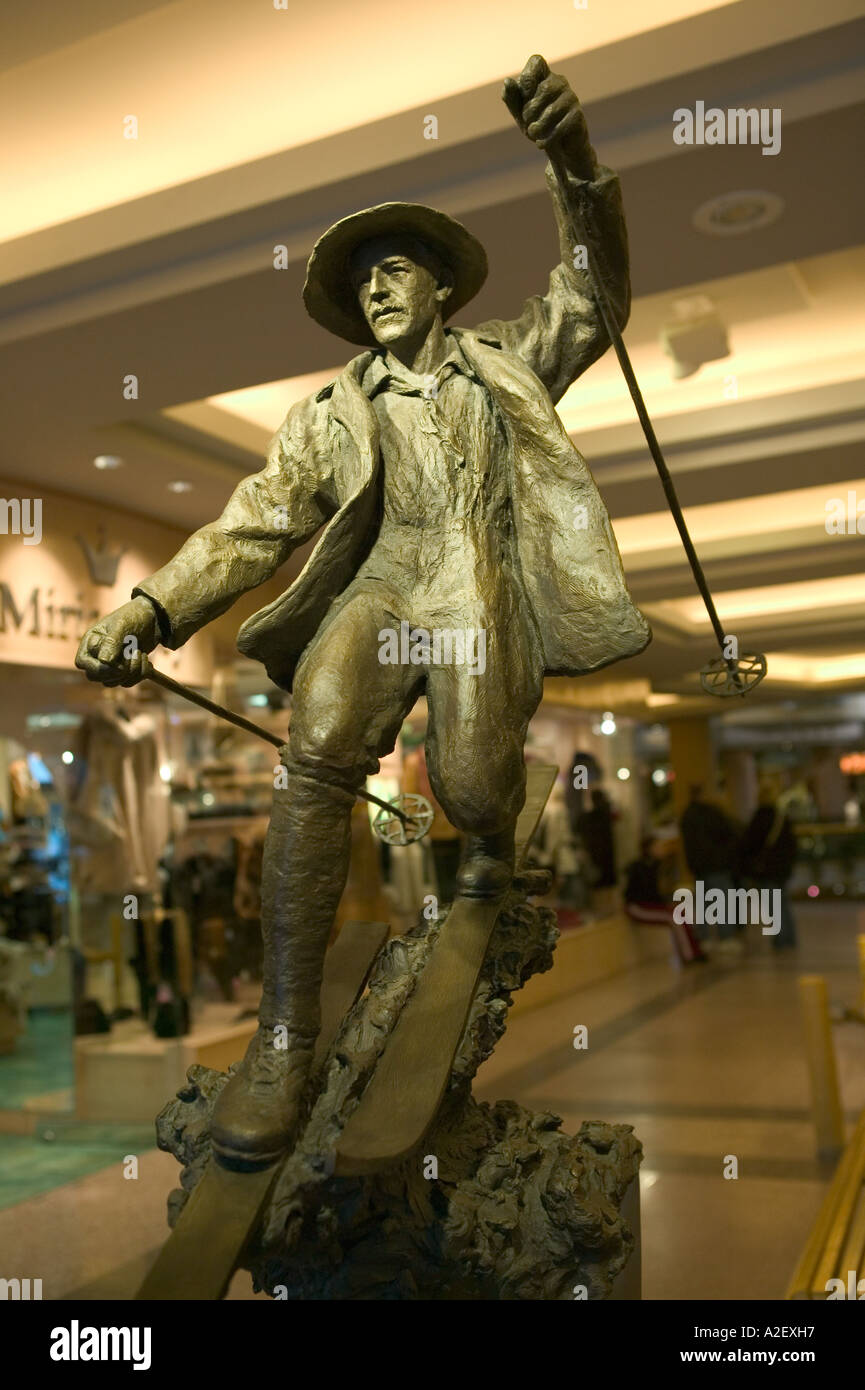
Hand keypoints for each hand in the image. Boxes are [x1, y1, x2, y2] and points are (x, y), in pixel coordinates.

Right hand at [75, 596, 158, 686]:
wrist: (154, 619)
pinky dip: (139, 674)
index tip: (121, 659)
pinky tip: (146, 661)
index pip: (82, 663)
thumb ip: (112, 642)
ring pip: (112, 682)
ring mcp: (109, 664)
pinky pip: (126, 682)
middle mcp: (96, 655)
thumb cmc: (133, 617)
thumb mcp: (122, 625)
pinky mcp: (123, 671)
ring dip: (131, 672)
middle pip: (95, 676)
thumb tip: (103, 661)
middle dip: (118, 671)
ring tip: (141, 653)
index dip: (100, 666)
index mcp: (90, 641)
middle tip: (135, 654)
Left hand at [503, 55, 596, 179]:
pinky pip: (560, 126)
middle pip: (544, 88)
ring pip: (553, 110)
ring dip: (537, 127)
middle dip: (530, 110)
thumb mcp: (520, 114)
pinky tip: (541, 144)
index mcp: (544, 77)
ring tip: (533, 134)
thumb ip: (512, 99)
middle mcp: (560, 83)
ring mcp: (571, 98)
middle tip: (527, 122)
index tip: (525, 95)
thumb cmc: (538, 126)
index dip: (528, 78)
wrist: (559, 148)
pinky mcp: (577, 116)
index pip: (537, 61)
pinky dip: (547, 138)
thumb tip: (508, 81)